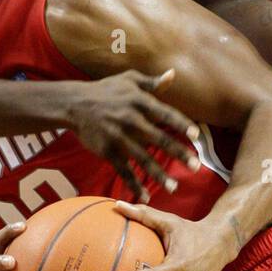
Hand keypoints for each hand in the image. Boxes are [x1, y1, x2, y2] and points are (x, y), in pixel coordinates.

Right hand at [60, 69, 200, 204]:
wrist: (75, 104)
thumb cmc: (105, 90)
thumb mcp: (128, 80)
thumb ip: (152, 82)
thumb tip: (173, 74)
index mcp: (140, 102)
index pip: (166, 114)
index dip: (181, 124)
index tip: (196, 135)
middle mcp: (131, 120)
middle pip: (159, 139)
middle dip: (179, 153)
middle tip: (196, 166)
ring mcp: (119, 137)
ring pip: (143, 159)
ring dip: (159, 175)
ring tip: (173, 187)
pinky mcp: (108, 151)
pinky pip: (124, 170)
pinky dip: (134, 184)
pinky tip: (145, 196)